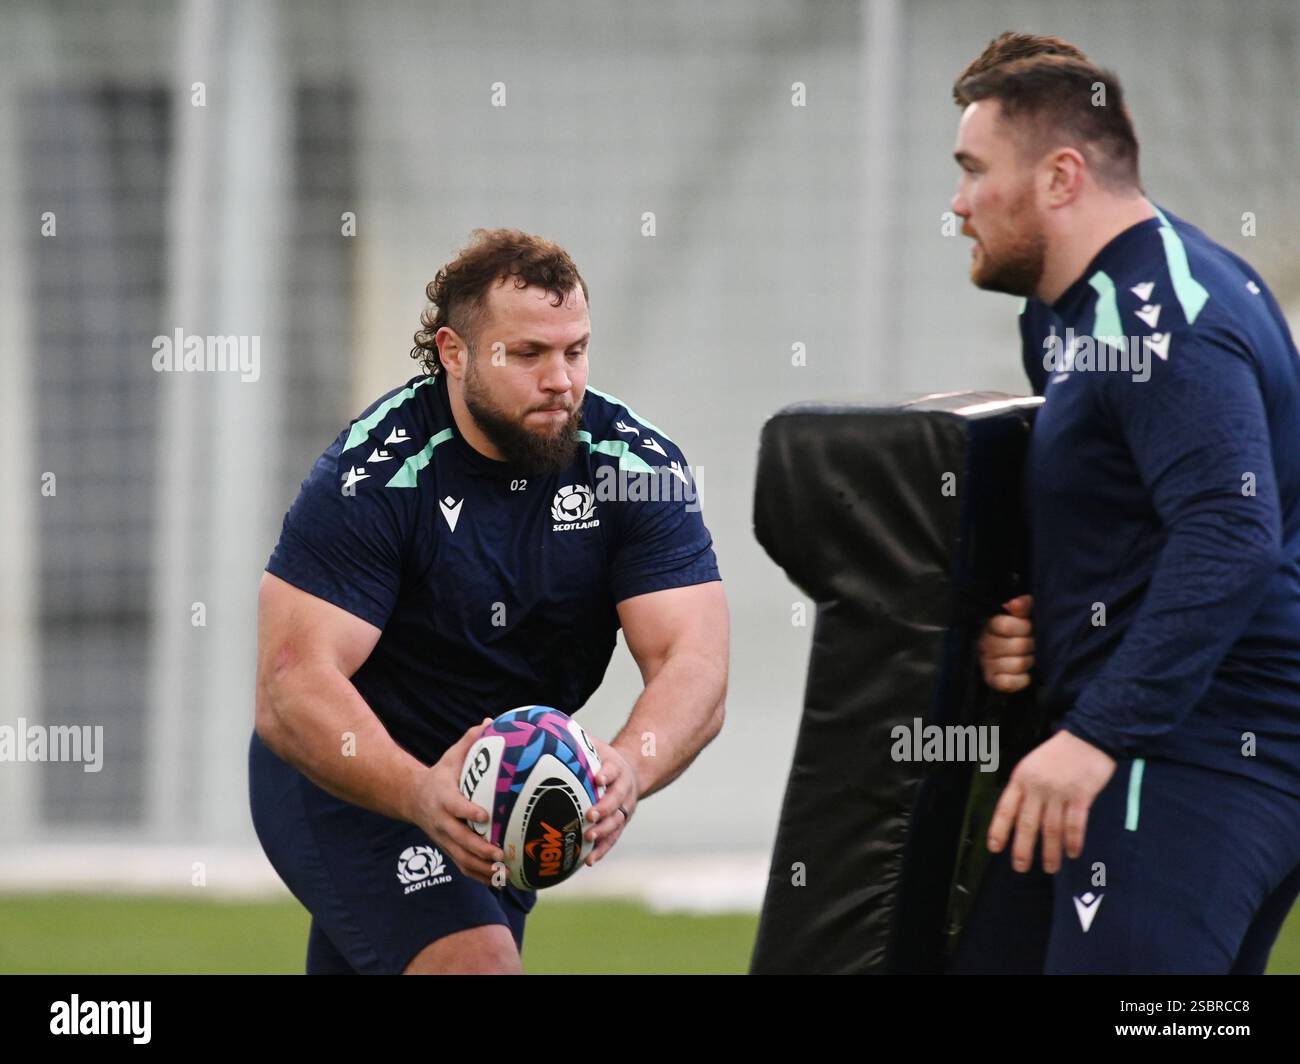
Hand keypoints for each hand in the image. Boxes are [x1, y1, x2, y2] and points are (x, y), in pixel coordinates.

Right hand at [407, 717, 505, 885]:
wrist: (413, 798)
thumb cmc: (441, 775)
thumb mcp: (451, 756)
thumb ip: (470, 741)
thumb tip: (489, 720)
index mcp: (443, 798)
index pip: (454, 806)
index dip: (467, 811)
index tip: (484, 814)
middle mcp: (441, 822)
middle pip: (458, 839)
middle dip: (479, 849)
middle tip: (500, 852)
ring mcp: (444, 839)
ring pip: (461, 858)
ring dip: (482, 868)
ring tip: (504, 871)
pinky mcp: (448, 849)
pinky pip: (463, 867)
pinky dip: (479, 876)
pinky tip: (499, 880)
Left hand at [583, 736, 639, 865]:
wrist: (632, 771)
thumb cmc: (603, 758)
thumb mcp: (594, 745)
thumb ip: (575, 740)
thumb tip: (544, 729)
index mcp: (616, 768)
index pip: (613, 770)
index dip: (606, 774)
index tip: (597, 778)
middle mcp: (623, 789)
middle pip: (616, 799)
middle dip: (604, 808)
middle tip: (590, 815)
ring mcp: (624, 808)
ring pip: (617, 822)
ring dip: (603, 831)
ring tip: (588, 838)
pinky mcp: (621, 823)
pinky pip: (613, 839)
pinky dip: (602, 850)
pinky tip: (589, 861)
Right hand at [979, 594, 1033, 692]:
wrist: (1019, 657)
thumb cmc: (1023, 633)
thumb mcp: (1025, 615)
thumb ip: (1023, 606)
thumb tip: (1015, 603)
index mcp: (990, 625)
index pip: (1004, 624)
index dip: (1023, 626)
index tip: (1030, 627)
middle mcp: (984, 644)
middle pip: (1017, 645)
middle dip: (1032, 645)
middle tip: (1033, 644)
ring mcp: (986, 663)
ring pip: (1017, 664)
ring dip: (1029, 662)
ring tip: (1030, 658)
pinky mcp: (992, 681)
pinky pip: (1008, 683)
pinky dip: (1022, 680)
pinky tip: (1026, 674)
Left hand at [988, 730, 1116, 873]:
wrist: (1088, 735)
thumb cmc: (1059, 752)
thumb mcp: (1032, 764)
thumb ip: (1026, 788)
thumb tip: (1020, 816)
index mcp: (1021, 778)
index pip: (1005, 808)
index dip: (999, 829)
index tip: (994, 848)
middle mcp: (1037, 787)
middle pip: (1027, 824)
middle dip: (1022, 849)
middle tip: (1020, 867)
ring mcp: (1059, 792)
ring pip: (1051, 829)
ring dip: (1050, 852)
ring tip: (1049, 867)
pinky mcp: (1080, 795)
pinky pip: (1075, 824)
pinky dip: (1073, 841)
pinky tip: (1072, 853)